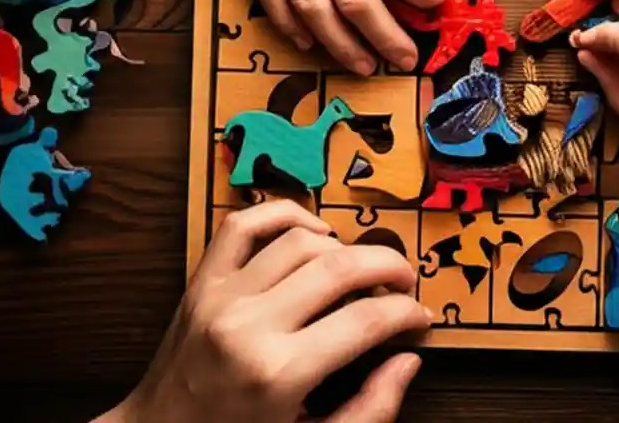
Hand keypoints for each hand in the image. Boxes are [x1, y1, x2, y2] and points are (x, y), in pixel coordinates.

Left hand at [109, 201, 430, 422]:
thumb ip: (369, 411)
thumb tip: (408, 362)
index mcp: (279, 373)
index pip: (367, 320)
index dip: (406, 313)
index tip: (419, 318)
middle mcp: (249, 326)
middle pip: (340, 268)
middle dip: (387, 267)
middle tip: (404, 283)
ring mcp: (220, 298)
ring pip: (300, 241)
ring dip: (343, 247)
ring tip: (359, 269)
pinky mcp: (200, 284)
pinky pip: (244, 224)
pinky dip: (284, 215)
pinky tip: (312, 233)